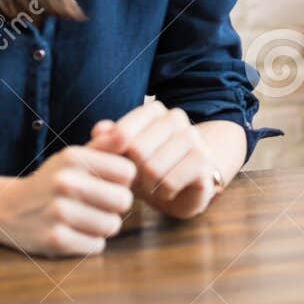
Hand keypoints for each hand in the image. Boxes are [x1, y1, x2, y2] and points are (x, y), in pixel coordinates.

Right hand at [0, 145, 136, 256]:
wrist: (6, 209)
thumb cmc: (52, 181)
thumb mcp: (73, 157)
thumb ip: (104, 145)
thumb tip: (127, 133)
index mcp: (73, 157)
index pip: (128, 172)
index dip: (121, 181)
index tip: (105, 183)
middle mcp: (65, 182)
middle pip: (124, 200)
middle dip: (114, 206)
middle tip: (96, 205)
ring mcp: (58, 212)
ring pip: (112, 226)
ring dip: (102, 227)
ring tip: (83, 219)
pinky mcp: (55, 240)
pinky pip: (97, 246)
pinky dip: (89, 243)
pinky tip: (73, 233)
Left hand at [90, 99, 224, 219]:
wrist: (182, 186)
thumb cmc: (146, 167)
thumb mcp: (122, 155)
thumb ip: (108, 141)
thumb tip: (98, 130)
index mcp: (154, 110)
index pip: (122, 133)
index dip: (116, 157)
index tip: (121, 164)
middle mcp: (176, 117)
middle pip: (137, 150)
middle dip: (133, 172)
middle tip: (139, 178)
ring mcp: (194, 137)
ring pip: (153, 168)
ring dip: (148, 184)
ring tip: (153, 184)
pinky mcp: (205, 160)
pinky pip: (170, 182)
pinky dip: (164, 192)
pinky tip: (168, 190)